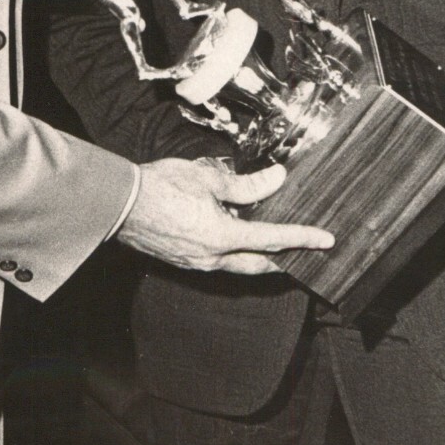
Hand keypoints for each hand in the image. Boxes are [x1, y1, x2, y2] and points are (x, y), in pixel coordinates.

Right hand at [116, 156, 333, 273]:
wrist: (119, 204)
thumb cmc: (160, 187)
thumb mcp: (207, 178)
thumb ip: (245, 184)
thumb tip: (276, 179)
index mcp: (222, 237)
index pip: (272, 240)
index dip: (302, 238)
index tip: (325, 240)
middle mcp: (212, 258)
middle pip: (258, 265)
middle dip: (283, 261)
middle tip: (304, 254)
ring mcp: (196, 263)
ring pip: (237, 266)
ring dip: (258, 257)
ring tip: (274, 246)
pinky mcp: (183, 260)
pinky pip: (217, 262)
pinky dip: (234, 253)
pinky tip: (235, 239)